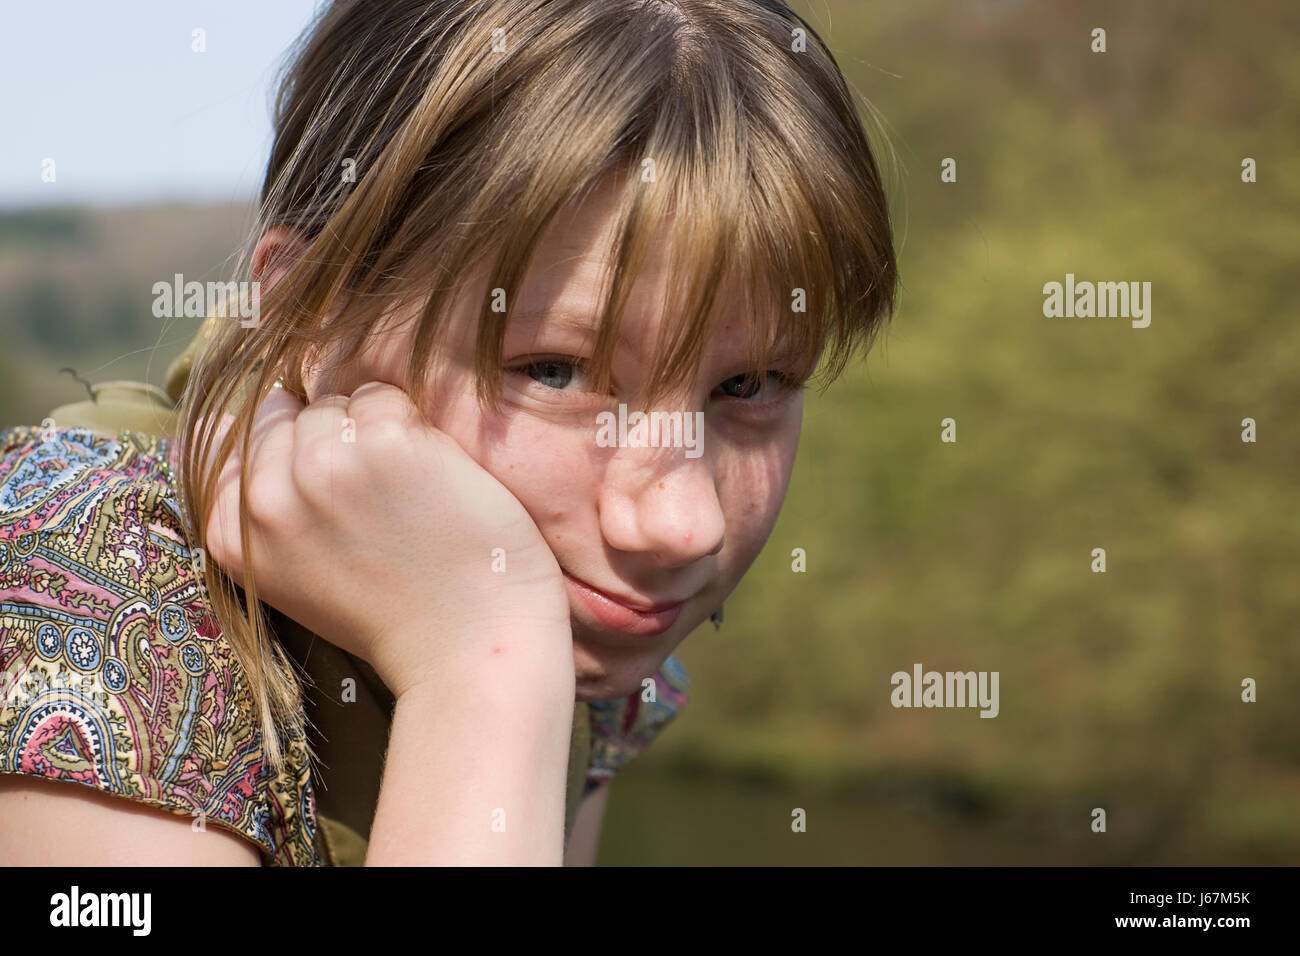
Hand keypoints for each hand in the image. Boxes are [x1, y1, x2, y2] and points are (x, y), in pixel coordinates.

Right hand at [202, 381, 571, 696]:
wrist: (470, 648)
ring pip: (338, 402)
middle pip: (291, 415)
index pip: (239, 438)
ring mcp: (323, 465)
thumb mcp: (295, 572)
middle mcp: (266, 498)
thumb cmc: (396, 613)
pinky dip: (415, 427)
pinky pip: (388, 397)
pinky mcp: (386, 442)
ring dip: (374, 429)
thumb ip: (260, 505)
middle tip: (378, 503)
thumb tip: (242, 413)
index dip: (295, 457)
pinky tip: (432, 481)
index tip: (334, 500)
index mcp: (231, 534)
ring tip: (406, 495)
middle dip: (333, 440)